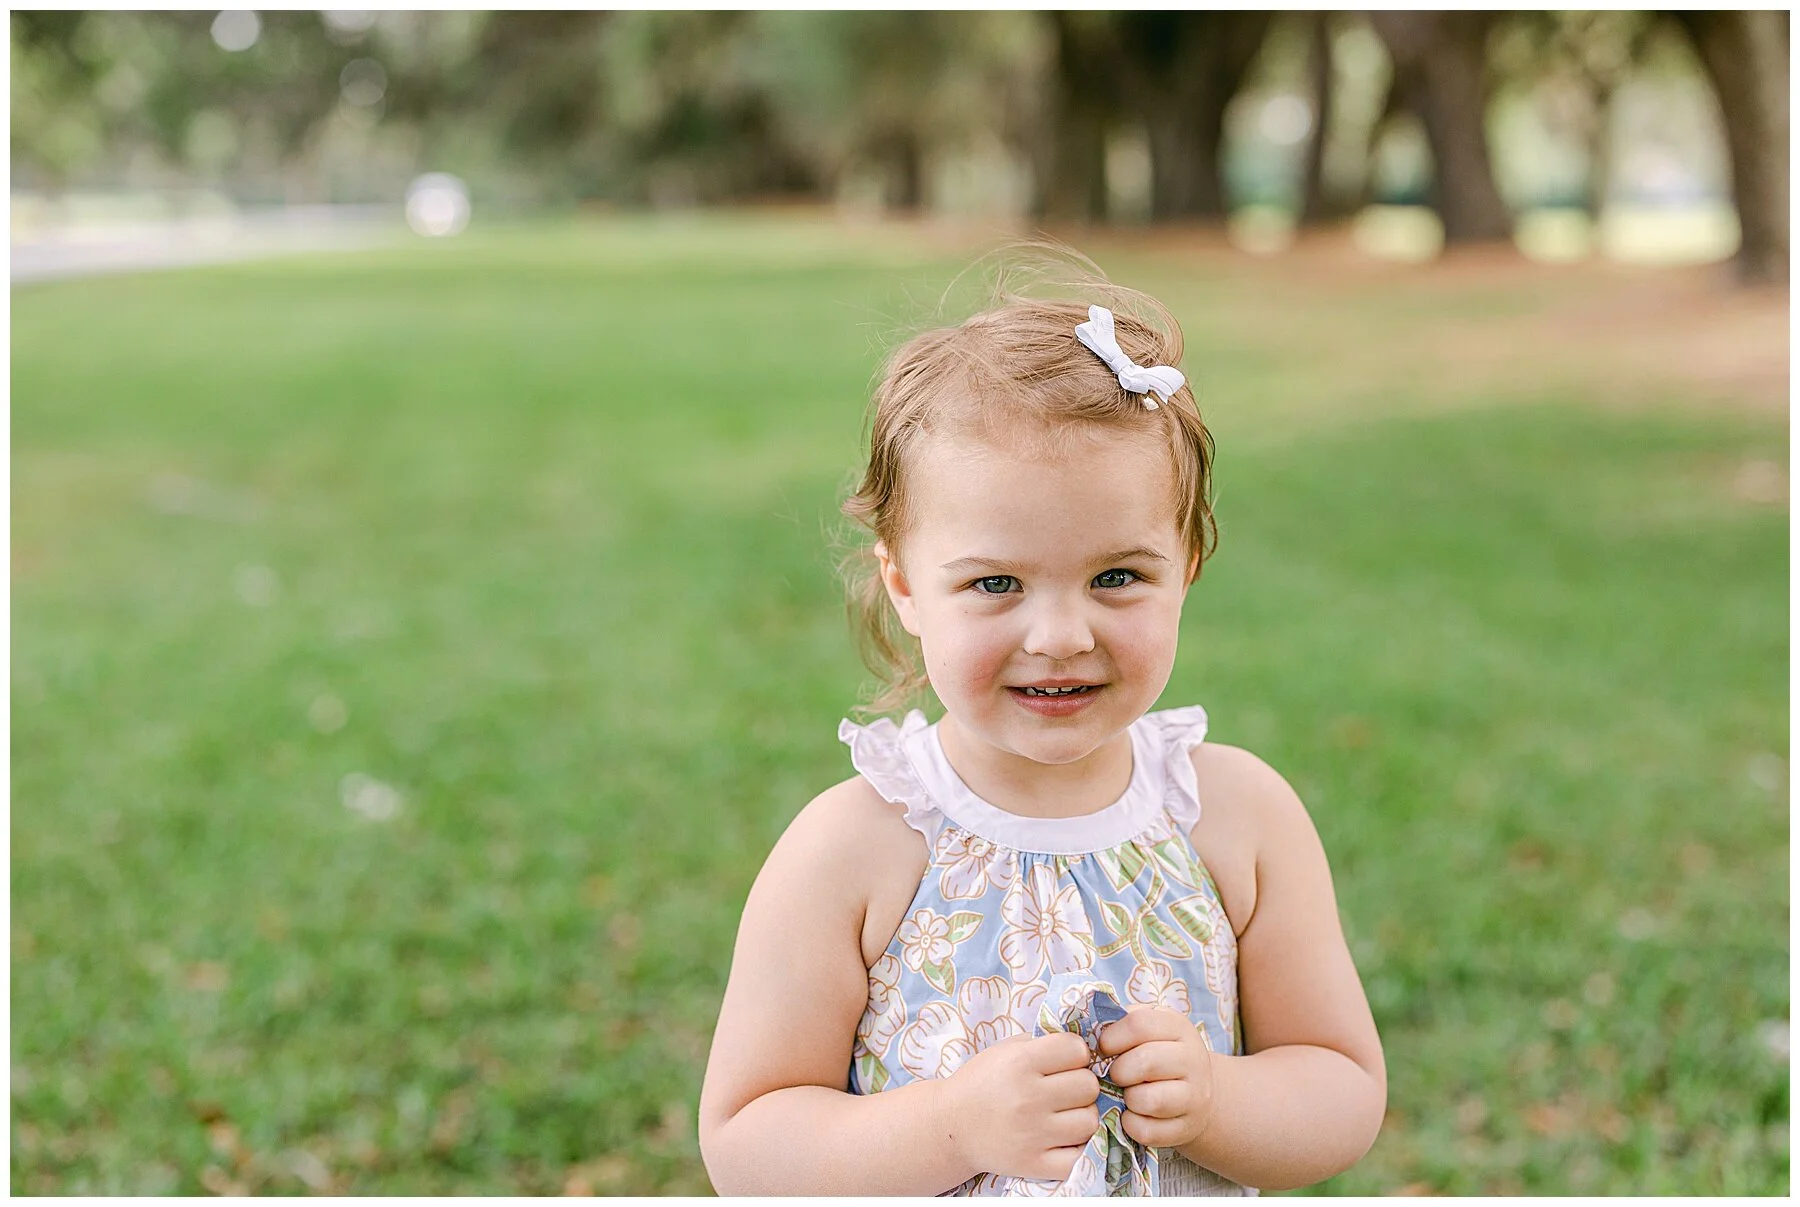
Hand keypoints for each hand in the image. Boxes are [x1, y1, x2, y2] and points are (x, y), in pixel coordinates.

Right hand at [942, 1032, 1100, 1181]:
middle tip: (1063, 1091)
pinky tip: (1064, 1140)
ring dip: (1081, 1117)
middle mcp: (1027, 1097)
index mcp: (1020, 1063)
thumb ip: (1042, 1043)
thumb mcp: (1004, 1050)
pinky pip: (1079, 1158)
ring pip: (1089, 1121)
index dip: (1075, 1054)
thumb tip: (1082, 1047)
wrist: (951, 1126)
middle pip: (1088, 1085)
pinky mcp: (1034, 1164)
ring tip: (1063, 1115)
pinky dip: (1078, 1150)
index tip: (1063, 1063)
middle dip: (1080, 1085)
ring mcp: (1032, 1134)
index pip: (1076, 1049)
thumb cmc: (982, 1082)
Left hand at [1097, 1006, 1215, 1150]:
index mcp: (1179, 1028)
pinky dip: (1131, 1125)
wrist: (1194, 1094)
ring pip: (1150, 1100)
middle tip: (1115, 1075)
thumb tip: (1085, 1032)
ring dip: (1127, 1099)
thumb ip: (1120, 1025)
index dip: (1112, 1037)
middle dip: (1119, 1071)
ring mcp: (1194, 1096)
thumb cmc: (1157, 1056)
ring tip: (1126, 1095)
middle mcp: (1193, 1060)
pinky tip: (1131, 1115)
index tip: (1104, 1048)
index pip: (1140, 1024)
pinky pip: (1148, 1131)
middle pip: (1146, 1062)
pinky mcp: (1187, 1128)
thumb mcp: (1148, 1032)